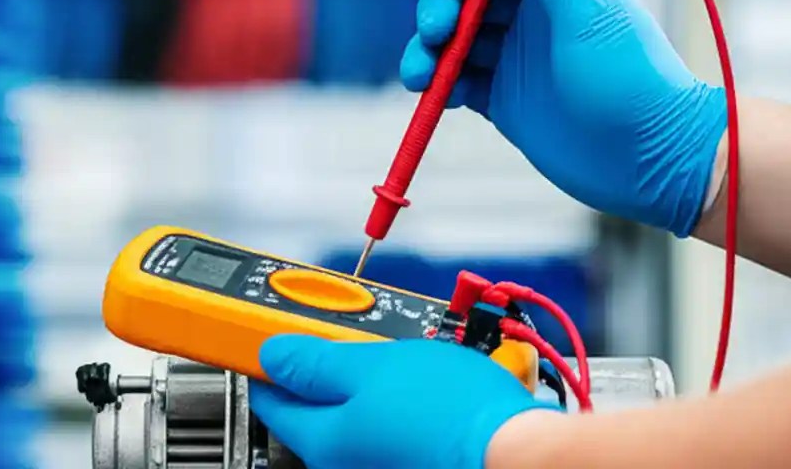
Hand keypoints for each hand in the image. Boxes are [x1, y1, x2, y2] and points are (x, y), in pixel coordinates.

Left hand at [249, 336, 554, 468]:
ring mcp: (379, 464)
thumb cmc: (452, 414)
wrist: (518, 453)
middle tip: (354, 334)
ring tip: (402, 356)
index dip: (272, 357)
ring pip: (358, 416)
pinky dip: (399, 404)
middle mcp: (345, 464)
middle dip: (329, 367)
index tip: (279, 334)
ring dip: (370, 384)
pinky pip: (391, 428)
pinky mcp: (415, 460)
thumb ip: (316, 360)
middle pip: (316, 409)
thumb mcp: (373, 364)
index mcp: (323, 441)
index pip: (272, 398)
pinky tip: (427, 387)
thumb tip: (272, 354)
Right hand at [400, 0, 725, 236]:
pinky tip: (438, 95)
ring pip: (450, 39)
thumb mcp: (590, 11)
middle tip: (439, 31)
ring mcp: (513, 58)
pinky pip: (454, 81)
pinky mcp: (501, 99)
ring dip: (426, 49)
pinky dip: (438, 84)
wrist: (649, 158)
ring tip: (420, 75)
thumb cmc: (630, 79)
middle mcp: (529, 14)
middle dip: (439, 5)